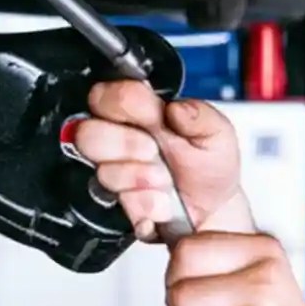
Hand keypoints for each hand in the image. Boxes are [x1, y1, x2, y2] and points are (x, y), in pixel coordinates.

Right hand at [74, 80, 251, 239]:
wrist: (212, 209)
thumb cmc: (208, 166)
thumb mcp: (217, 135)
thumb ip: (201, 116)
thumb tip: (177, 109)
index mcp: (137, 112)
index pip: (103, 96)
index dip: (121, 104)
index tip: (150, 117)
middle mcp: (117, 139)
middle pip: (87, 133)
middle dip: (125, 144)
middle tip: (153, 151)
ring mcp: (113, 172)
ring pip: (104, 171)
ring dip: (140, 177)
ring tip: (166, 181)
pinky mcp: (114, 204)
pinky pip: (118, 204)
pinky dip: (146, 204)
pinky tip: (163, 202)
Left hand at [167, 233, 304, 305]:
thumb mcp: (255, 287)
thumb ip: (217, 264)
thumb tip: (167, 241)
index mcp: (262, 247)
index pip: (188, 245)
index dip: (180, 279)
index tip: (200, 301)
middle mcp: (262, 267)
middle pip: (177, 270)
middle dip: (178, 305)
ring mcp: (257, 298)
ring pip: (178, 305)